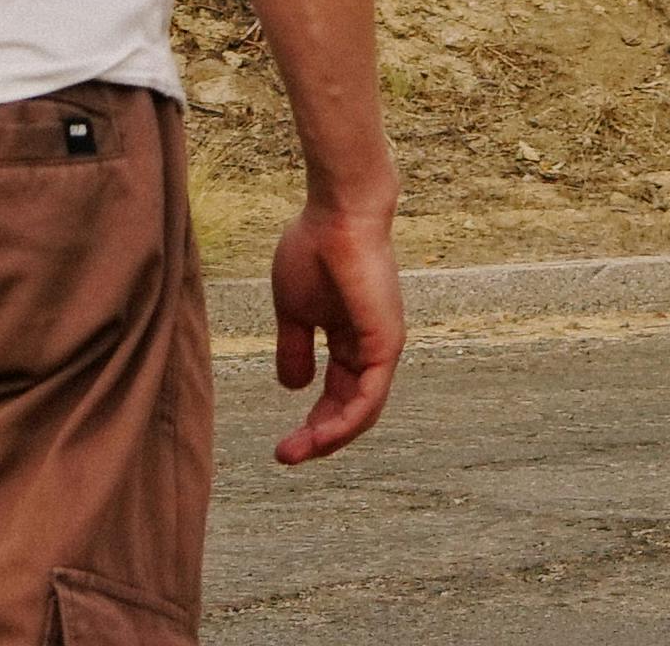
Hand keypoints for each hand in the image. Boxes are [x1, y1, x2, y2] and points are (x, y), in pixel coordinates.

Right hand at [266, 201, 401, 463]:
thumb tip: (294, 387)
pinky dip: (346, 421)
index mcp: (351, 340)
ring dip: (329, 438)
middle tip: (285, 456)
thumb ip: (295, 348)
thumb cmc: (315, 249)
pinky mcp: (386, 343)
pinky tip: (321, 436)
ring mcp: (382, 347)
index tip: (282, 444)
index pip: (337, 395)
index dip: (312, 422)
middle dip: (317, 438)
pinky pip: (370, 396)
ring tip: (295, 453)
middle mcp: (371, 349)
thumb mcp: (294, 310)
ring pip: (362, 411)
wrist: (336, 213)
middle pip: (350, 409)